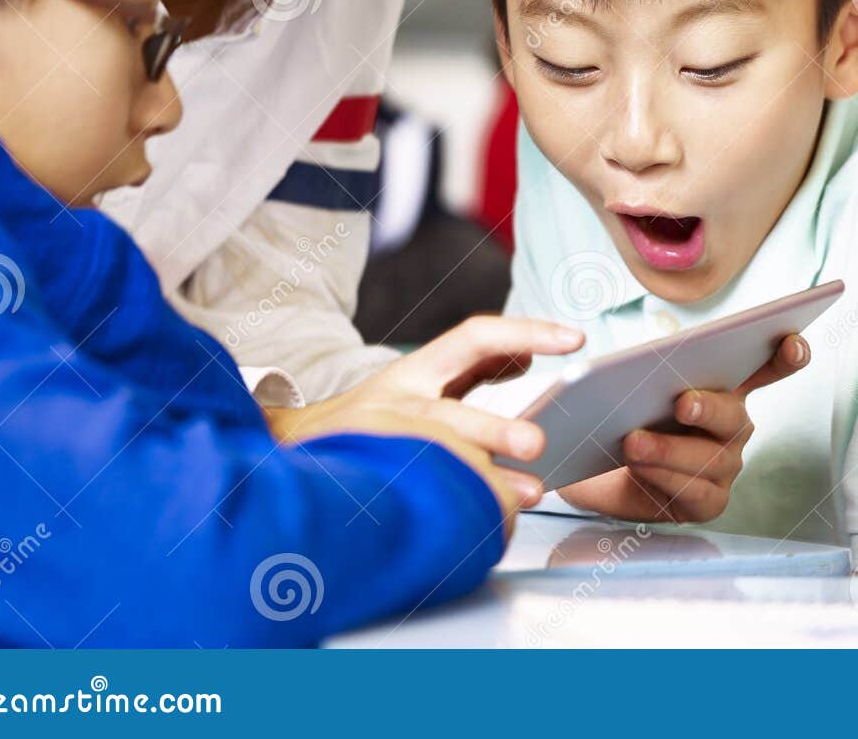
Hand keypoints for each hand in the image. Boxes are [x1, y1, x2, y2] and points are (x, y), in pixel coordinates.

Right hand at [263, 316, 582, 532]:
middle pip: (448, 415)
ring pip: (430, 461)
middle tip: (538, 443)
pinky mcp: (364, 484)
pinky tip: (488, 525)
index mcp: (414, 372)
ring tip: (527, 495)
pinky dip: (457, 512)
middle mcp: (396, 404)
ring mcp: (378, 447)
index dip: (525, 331)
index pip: (474, 337)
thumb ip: (469, 370)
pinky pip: (413, 498)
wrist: (283, 449)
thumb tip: (528, 354)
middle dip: (494, 431)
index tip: (575, 338)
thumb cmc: (371, 418)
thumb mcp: (418, 381)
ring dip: (481, 480)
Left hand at [557, 334, 810, 522]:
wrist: (600, 471)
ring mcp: (725, 464)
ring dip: (670, 449)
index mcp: (723, 388)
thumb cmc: (620, 418)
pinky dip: (665, 478)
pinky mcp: (709, 500)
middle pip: (733, 415)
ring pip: (710, 458)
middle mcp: (732, 425)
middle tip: (681, 403)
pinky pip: (695, 491)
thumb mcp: (622, 383)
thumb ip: (623, 361)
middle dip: (708, 408)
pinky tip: (640, 469)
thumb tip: (603, 346)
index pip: (764, 368)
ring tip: (634, 442)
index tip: (791, 343)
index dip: (785, 356)